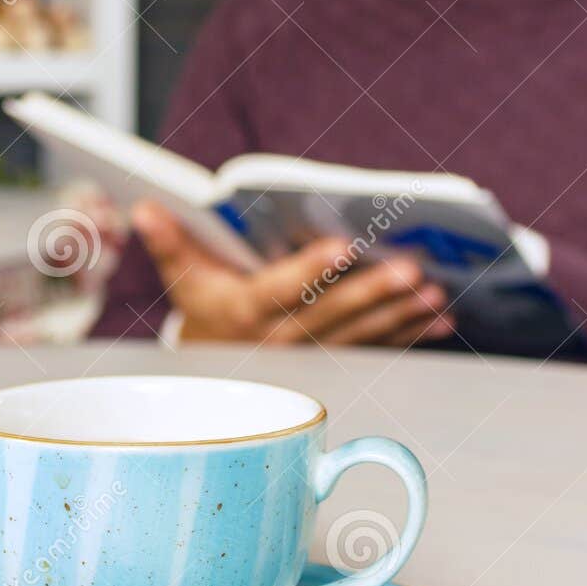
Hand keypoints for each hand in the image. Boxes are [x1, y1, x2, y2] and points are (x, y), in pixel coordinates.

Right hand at [131, 200, 455, 347]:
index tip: (343, 247)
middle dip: (374, 293)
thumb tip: (144, 207)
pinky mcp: (339, 364)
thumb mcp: (183, 277)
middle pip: (332, 315)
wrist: (213, 378)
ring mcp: (314, 358)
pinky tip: (442, 320)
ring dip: (402, 316)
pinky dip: (412, 336)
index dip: (311, 270)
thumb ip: (170, 241)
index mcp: (246, 312)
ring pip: (363, 336)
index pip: (280, 290)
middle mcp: (283, 341)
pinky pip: (379, 351)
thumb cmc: (207, 310)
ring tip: (436, 294)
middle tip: (412, 270)